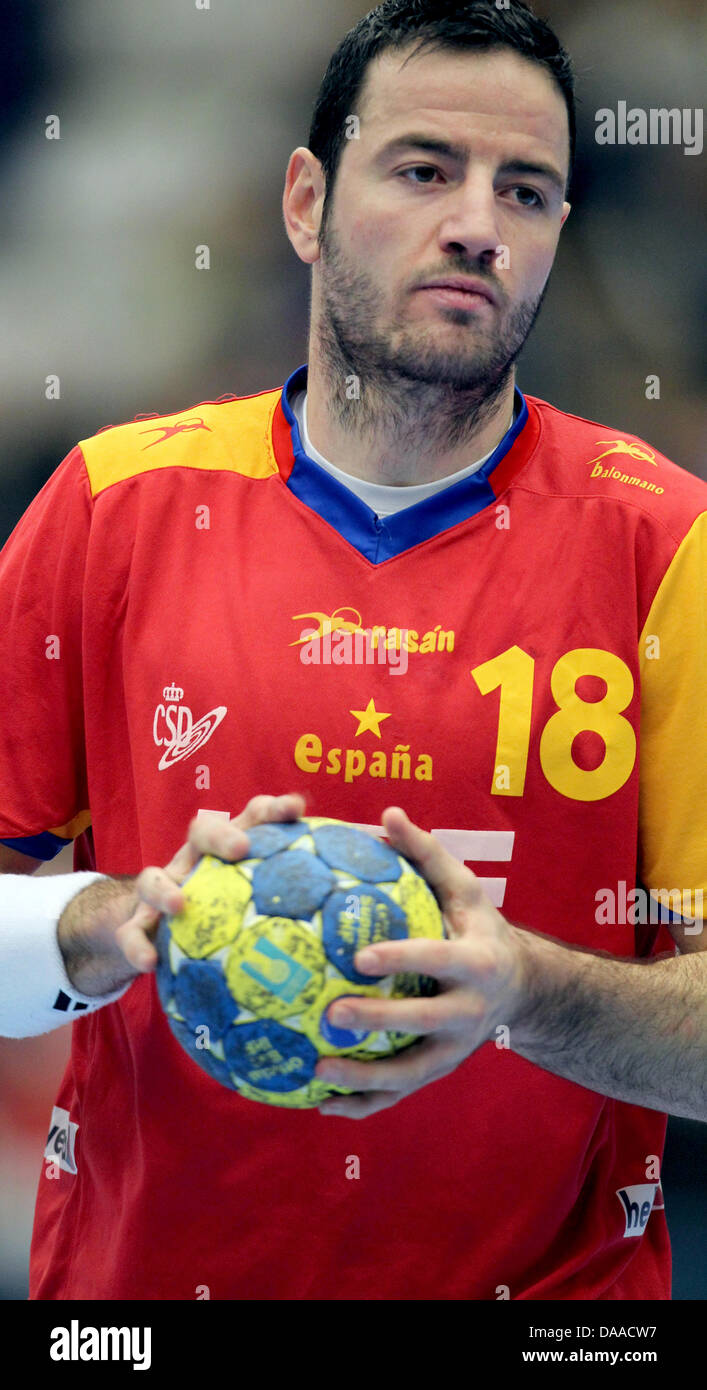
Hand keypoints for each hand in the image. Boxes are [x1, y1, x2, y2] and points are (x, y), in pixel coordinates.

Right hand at [116, 792, 306, 973]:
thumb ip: (307, 909)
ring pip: (154, 876)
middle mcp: (195, 862)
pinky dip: (137, 945)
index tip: (298, 809)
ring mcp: (163, 888)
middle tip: (241, 849)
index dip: (274, 809)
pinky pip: (131, 932)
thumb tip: (369, 915)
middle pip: (203, 830)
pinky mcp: (136, 922)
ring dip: (165, 887)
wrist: (161, 936)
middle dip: (222, 833)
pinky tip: (148, 965)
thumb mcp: (264, 912)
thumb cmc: (233, 923)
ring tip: (180, 905)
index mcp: (231, 851)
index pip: (253, 817)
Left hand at [314, 806, 528, 1118]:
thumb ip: (426, 853)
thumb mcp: (464, 888)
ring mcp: (456, 1049)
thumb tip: (386, 814)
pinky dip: (363, 1104)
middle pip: (422, 1023)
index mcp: (475, 963)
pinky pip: (399, 1095)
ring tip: (318, 1071)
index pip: (434, 960)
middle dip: (378, 1023)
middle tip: (331, 1015)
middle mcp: (469, 1012)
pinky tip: (320, 1103)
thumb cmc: (478, 927)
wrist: (522, 989)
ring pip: (410, 1073)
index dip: (400, 958)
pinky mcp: (441, 1072)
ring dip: (365, 1079)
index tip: (360, 956)